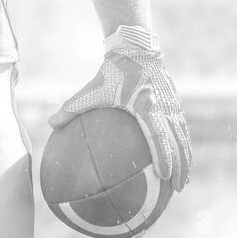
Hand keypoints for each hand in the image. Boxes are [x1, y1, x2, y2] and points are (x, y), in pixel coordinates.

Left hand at [49, 30, 192, 191]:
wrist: (135, 49)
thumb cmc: (112, 71)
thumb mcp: (91, 89)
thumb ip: (72, 108)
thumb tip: (50, 124)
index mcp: (145, 106)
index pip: (158, 136)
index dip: (164, 157)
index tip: (164, 176)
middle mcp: (163, 106)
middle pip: (178, 141)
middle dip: (181, 166)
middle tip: (179, 188)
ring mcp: (172, 104)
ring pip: (183, 136)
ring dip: (186, 158)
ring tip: (184, 180)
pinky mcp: (175, 102)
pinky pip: (181, 128)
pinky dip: (183, 145)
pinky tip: (180, 160)